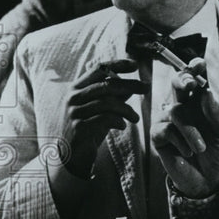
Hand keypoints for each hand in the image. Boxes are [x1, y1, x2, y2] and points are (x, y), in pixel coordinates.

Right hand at [61, 59, 148, 177]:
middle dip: (130, 84)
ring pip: (108, 103)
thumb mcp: (100, 110)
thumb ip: (113, 97)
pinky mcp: (79, 127)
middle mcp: (73, 97)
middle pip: (107, 84)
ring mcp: (75, 112)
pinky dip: (118, 121)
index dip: (117, 64)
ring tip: (135, 118)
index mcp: (77, 88)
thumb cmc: (88, 129)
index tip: (135, 65)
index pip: (98, 69)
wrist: (71, 154)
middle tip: (146, 87)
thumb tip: (131, 87)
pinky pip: (105, 119)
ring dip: (127, 109)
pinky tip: (122, 126)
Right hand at [152, 59, 218, 197]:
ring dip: (191, 131)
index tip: (199, 63)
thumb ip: (215, 113)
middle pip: (178, 83)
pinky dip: (180, 141)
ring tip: (201, 148)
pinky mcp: (158, 135)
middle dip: (183, 79)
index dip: (195, 68)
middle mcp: (183, 106)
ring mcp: (169, 119)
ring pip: (176, 111)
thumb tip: (205, 92)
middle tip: (192, 84)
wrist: (208, 178)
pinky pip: (166, 129)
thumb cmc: (216, 152)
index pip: (196, 79)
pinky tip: (187, 153)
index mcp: (200, 101)